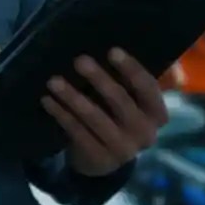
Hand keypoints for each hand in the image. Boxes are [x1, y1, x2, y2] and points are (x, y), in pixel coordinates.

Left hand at [40, 48, 168, 176]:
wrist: (104, 159)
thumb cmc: (116, 117)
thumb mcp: (129, 101)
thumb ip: (128, 80)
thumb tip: (112, 45)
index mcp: (157, 114)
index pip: (148, 88)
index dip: (131, 69)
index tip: (112, 50)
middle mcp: (145, 133)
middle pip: (121, 102)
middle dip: (100, 79)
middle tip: (79, 60)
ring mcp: (123, 150)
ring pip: (95, 118)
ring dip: (73, 97)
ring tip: (54, 81)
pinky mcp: (100, 159)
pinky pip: (78, 133)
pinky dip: (61, 115)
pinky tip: (47, 100)